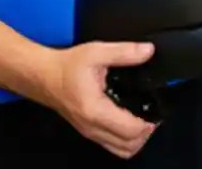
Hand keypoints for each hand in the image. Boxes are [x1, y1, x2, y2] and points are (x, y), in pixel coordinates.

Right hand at [37, 42, 158, 158]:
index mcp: (95, 110)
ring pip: (120, 150)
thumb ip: (124, 52)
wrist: (43, 76)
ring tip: (144, 120)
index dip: (149, 124)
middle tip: (153, 115)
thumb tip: (148, 51)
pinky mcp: (87, 131)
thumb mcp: (97, 52)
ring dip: (136, 139)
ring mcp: (89, 132)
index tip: (158, 112)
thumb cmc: (66, 67)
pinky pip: (111, 144)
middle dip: (146, 133)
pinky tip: (129, 122)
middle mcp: (92, 126)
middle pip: (128, 146)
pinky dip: (125, 139)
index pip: (130, 131)